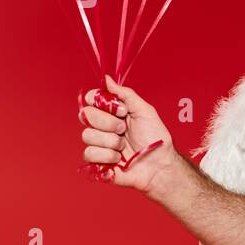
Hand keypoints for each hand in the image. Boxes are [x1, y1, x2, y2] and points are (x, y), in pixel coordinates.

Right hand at [78, 75, 173, 192]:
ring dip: (110, 141)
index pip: (91, 99)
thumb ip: (125, 94)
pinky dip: (107, 156)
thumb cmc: (155, 139)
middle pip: (85, 115)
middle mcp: (102, 126)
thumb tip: (106, 79)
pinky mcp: (97, 161)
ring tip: (124, 147)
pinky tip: (119, 159)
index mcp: (112, 112)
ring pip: (87, 135)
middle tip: (124, 129)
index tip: (120, 110)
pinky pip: (89, 153)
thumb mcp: (145, 111)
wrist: (160, 164)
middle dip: (109, 123)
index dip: (99, 102)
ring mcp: (99, 144)